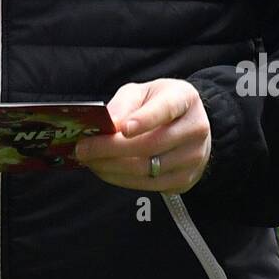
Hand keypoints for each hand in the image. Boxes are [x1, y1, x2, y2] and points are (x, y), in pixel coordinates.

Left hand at [73, 79, 210, 193]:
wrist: (188, 128)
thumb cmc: (158, 105)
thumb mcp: (142, 93)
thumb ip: (124, 105)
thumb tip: (109, 126)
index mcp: (184, 99)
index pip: (166, 109)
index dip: (145, 120)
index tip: (123, 129)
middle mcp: (195, 129)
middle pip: (151, 144)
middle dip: (111, 149)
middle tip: (83, 148)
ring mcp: (193, 158)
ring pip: (147, 169)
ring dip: (111, 167)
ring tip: (89, 160)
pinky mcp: (185, 180)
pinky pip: (148, 185)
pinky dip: (121, 179)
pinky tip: (105, 169)